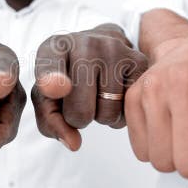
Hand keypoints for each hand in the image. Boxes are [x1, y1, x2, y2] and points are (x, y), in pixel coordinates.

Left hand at [32, 25, 147, 149]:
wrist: (99, 47)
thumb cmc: (67, 77)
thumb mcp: (47, 96)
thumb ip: (50, 121)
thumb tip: (74, 144)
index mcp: (53, 48)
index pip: (51, 68)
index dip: (51, 81)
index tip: (52, 88)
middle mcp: (85, 43)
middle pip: (80, 111)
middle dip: (77, 118)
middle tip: (78, 101)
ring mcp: (115, 49)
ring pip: (106, 114)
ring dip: (100, 116)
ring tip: (97, 95)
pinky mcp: (139, 61)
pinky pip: (128, 111)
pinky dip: (119, 114)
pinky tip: (114, 96)